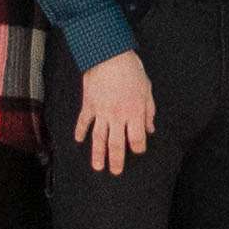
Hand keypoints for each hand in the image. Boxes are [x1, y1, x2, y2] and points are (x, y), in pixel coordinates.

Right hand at [74, 51, 158, 176]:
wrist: (109, 55)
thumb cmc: (131, 71)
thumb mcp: (147, 90)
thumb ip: (149, 111)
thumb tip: (150, 128)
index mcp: (134, 113)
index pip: (137, 139)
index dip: (138, 148)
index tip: (137, 151)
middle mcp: (117, 116)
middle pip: (116, 144)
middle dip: (116, 160)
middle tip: (115, 172)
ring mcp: (101, 112)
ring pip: (98, 138)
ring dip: (97, 154)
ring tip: (97, 166)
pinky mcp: (89, 104)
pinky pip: (83, 121)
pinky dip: (80, 131)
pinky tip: (78, 140)